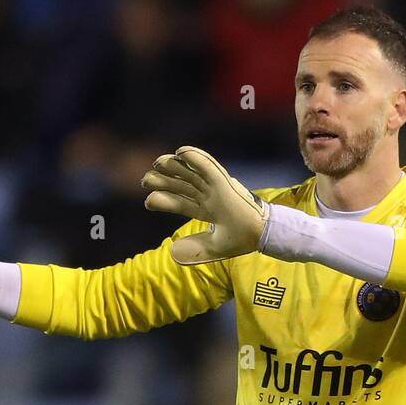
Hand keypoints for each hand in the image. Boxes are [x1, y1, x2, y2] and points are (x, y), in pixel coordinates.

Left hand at [141, 146, 267, 264]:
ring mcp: (217, 187)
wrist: (260, 235)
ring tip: (157, 163)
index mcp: (208, 210)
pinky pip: (207, 166)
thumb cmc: (242, 239)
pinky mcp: (224, 182)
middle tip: (145, 179)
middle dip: (164, 181)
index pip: (181, 203)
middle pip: (182, 185)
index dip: (164, 201)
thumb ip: (195, 248)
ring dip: (174, 167)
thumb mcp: (214, 246)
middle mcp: (210, 196)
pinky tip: (180, 152)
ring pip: (191, 174)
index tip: (148, 202)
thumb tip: (172, 252)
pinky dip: (195, 157)